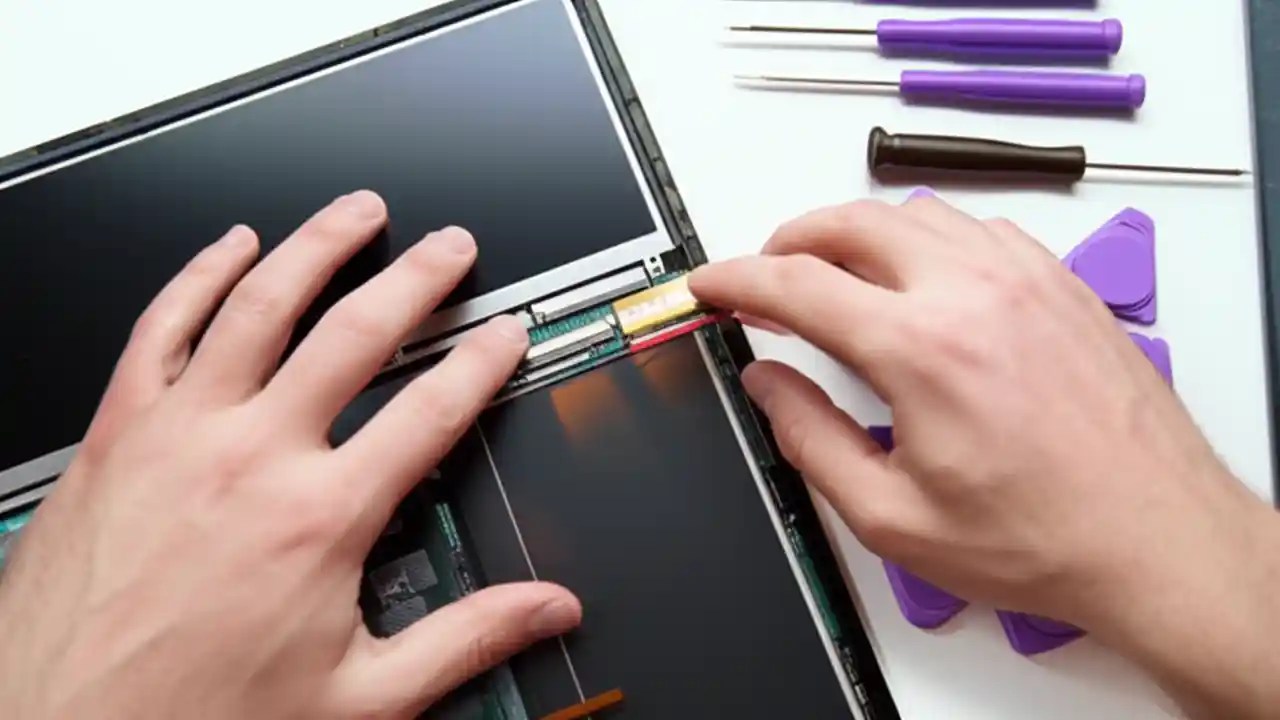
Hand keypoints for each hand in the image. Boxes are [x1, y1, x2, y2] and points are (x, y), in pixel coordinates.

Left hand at [0, 191, 580, 719]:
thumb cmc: (192, 718)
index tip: (504, 332)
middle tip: (450, 248)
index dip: (481, 362)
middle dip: (417, 278)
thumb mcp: (357, 699)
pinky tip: (229, 248)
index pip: (429, 410)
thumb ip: (465, 642)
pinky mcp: (116, 432)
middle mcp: (252, 457)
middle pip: (355, 334)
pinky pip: (161, 326)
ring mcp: (180, 433)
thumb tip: (544, 612)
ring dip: (317, 246)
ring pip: (260, 304)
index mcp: (320, 517)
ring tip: (356, 212)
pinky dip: (198, 276)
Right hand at [690, 196, 1278, 716]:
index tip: (711, 283)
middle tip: (765, 273)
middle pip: (852, 224)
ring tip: (834, 269)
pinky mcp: (1061, 285)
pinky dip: (927, 237)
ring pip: (915, 215)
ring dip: (857, 232)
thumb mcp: (892, 516)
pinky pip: (977, 228)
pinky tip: (920, 273)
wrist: (1154, 538)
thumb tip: (768, 386)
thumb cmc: (1042, 536)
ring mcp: (1025, 280)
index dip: (736, 278)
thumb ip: (811, 440)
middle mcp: (973, 294)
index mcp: (921, 350)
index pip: (797, 283)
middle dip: (790, 239)